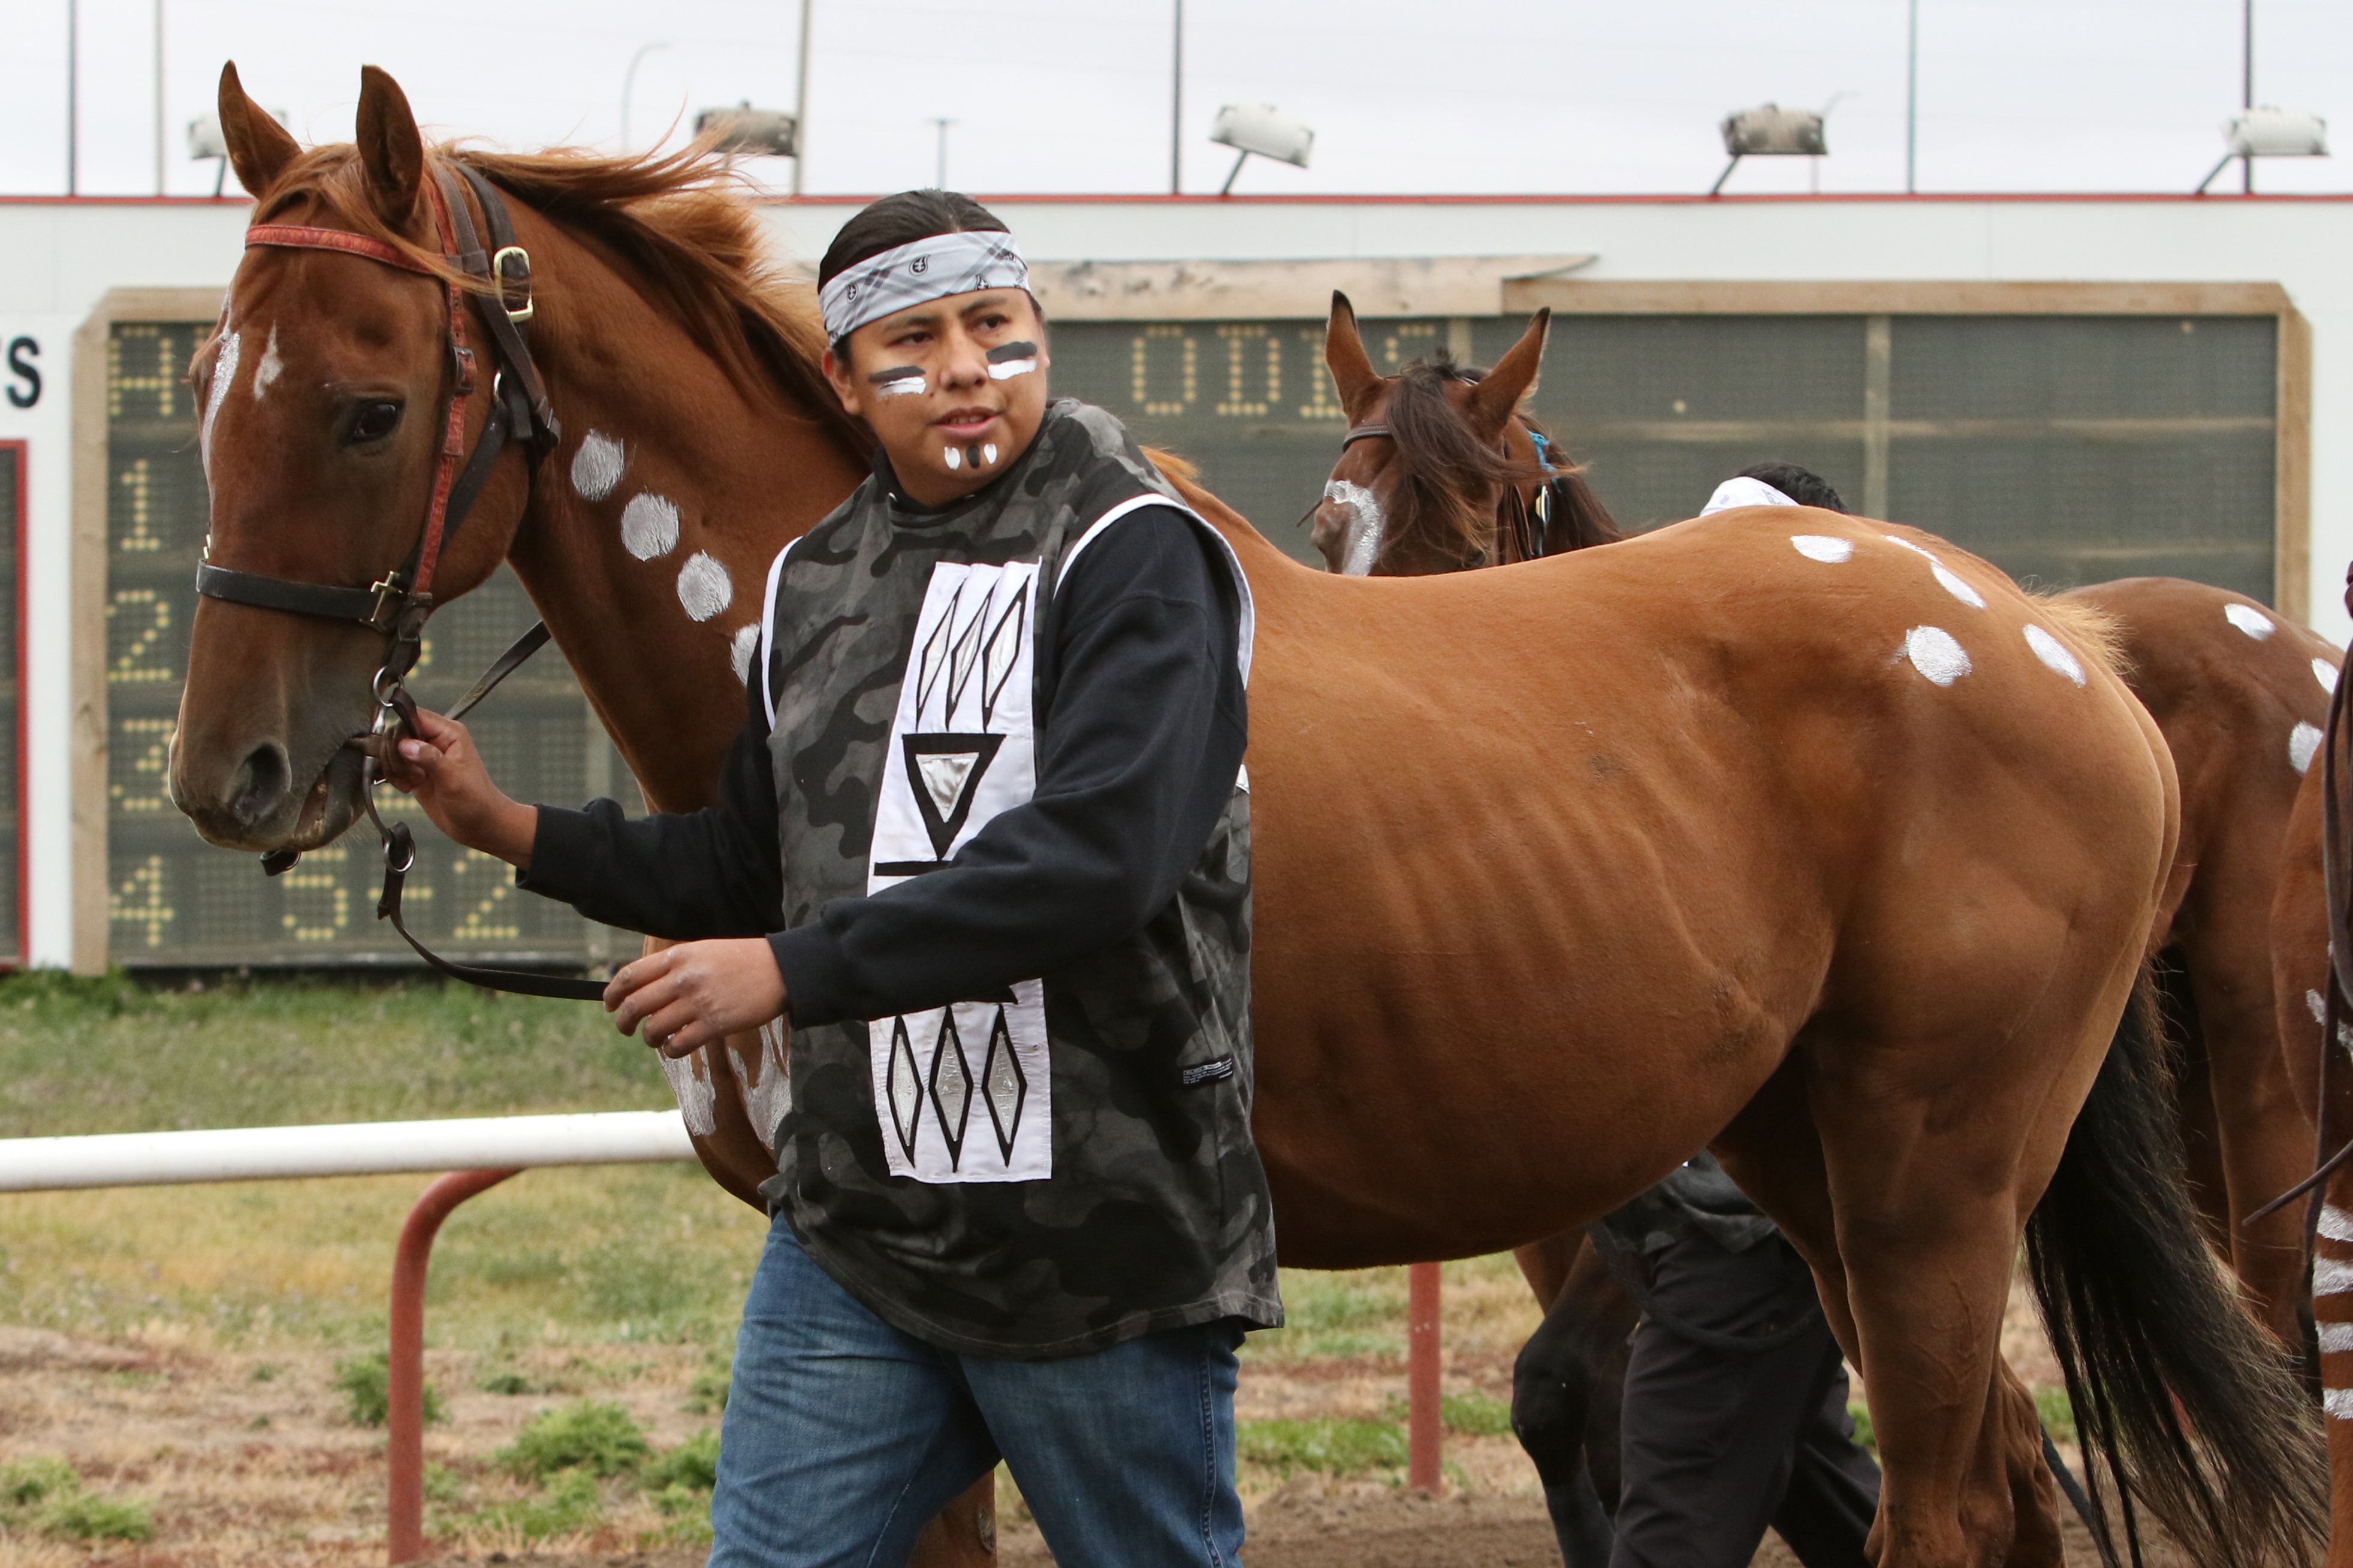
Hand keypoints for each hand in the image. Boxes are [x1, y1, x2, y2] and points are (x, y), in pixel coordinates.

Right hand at [379, 708, 536, 866]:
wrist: (480, 825)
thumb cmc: (476, 801)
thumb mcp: (453, 779)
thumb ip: (430, 759)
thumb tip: (405, 744)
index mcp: (449, 733)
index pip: (413, 716)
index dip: (401, 732)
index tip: (400, 752)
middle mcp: (434, 740)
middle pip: (397, 733)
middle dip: (396, 755)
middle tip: (413, 773)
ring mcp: (424, 756)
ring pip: (391, 750)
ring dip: (395, 768)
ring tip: (412, 782)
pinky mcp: (416, 771)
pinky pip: (393, 766)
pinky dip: (394, 777)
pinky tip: (407, 788)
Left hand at [605, 940, 787, 1058]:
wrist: (781, 969)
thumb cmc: (743, 959)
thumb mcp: (704, 950)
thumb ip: (675, 965)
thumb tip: (645, 987)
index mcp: (679, 957)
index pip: (630, 975)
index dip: (612, 993)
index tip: (609, 1004)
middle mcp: (684, 979)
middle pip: (635, 1005)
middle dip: (623, 1021)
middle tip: (625, 1027)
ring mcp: (698, 1003)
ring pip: (653, 1029)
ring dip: (649, 1038)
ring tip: (656, 1038)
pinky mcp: (715, 1025)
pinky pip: (678, 1045)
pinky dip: (671, 1050)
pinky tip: (676, 1046)